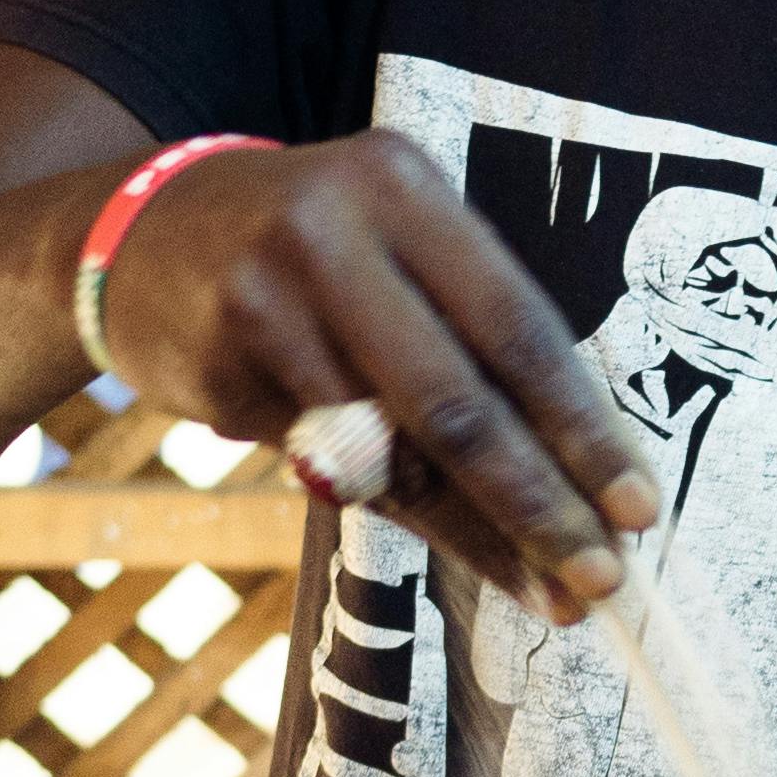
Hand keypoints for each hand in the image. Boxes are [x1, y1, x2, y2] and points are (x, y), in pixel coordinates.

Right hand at [95, 129, 659, 616]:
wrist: (136, 235)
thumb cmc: (314, 255)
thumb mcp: (394, 253)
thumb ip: (473, 340)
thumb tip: (581, 478)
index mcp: (405, 186)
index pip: (517, 324)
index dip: (583, 426)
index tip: (640, 508)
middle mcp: (335, 233)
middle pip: (459, 400)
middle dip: (541, 504)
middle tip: (602, 580)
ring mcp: (265, 300)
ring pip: (393, 454)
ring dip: (478, 535)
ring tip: (542, 589)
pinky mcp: (216, 366)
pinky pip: (329, 468)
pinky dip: (387, 506)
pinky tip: (425, 521)